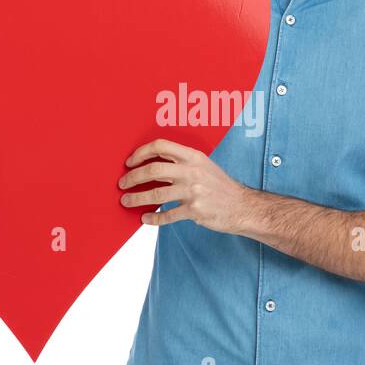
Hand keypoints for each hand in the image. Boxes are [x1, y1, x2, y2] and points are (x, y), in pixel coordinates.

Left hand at [118, 138, 257, 233]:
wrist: (243, 206)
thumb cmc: (220, 186)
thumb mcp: (203, 166)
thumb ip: (181, 163)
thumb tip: (151, 165)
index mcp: (193, 156)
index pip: (161, 146)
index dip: (141, 152)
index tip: (130, 162)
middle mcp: (192, 171)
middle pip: (153, 169)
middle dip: (132, 177)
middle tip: (122, 184)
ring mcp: (193, 191)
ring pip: (155, 194)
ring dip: (136, 198)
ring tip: (126, 201)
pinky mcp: (195, 210)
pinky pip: (167, 215)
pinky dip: (153, 218)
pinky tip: (145, 219)